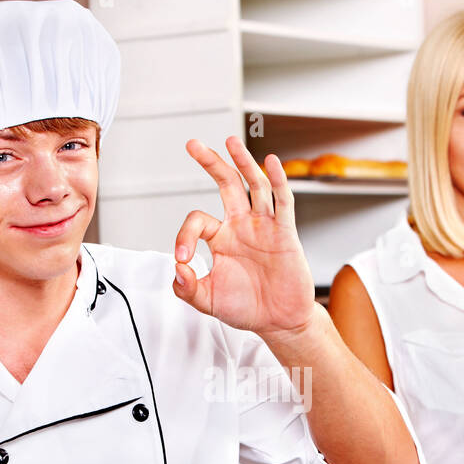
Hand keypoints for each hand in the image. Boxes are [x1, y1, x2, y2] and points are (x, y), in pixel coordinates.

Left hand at [173, 136, 316, 337]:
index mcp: (221, 238)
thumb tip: (178, 269)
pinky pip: (282, 202)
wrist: (279, 321)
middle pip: (226, 184)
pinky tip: (270, 162)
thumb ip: (186, 288)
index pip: (198, 221)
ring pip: (254, 186)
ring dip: (243, 162)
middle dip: (210, 163)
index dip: (184, 236)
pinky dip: (277, 181)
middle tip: (193, 144)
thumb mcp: (208, 301)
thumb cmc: (246, 308)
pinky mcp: (285, 233)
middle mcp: (241, 226)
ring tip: (231, 142)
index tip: (183, 260)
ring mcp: (264, 226)